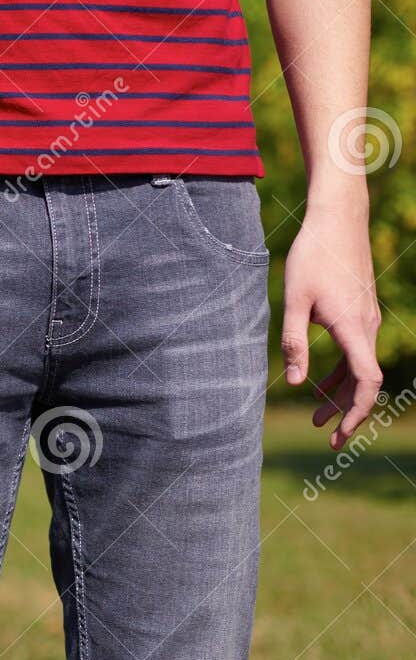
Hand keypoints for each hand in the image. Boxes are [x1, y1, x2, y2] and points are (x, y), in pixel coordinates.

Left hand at [281, 204, 381, 449]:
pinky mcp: (358, 312)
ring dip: (340, 394)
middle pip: (364, 382)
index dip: (357, 412)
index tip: (340, 433)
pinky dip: (340, 372)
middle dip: (347, 412)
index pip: (367, 382)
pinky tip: (317, 383)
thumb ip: (294, 342)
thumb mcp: (293, 300)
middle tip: (327, 438)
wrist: (337, 220)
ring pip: (359, 368)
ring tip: (316, 417)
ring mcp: (365, 320)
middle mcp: (366, 327)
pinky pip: (355, 352)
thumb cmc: (312, 257)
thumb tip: (295, 384)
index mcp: (354, 328)